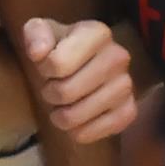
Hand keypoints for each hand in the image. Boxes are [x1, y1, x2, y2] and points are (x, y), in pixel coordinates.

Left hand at [24, 19, 136, 142]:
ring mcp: (126, 84)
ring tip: (61, 106)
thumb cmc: (60, 48)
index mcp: (96, 33)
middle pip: (66, 91)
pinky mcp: (130, 110)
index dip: (44, 70)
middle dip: (50, 94)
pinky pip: (100, 131)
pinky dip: (82, 132)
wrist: (84, 67)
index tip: (46, 68)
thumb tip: (38, 52)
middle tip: (50, 91)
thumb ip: (35, 34)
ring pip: (81, 114)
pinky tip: (76, 124)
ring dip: (62, 116)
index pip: (58, 63)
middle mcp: (118, 56)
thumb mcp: (41, 33)